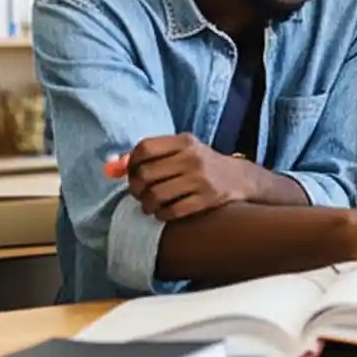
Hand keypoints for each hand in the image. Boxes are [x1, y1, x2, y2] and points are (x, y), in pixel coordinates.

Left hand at [106, 134, 253, 221]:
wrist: (241, 178)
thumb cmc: (203, 165)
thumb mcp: (181, 151)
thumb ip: (150, 156)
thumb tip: (115, 165)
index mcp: (185, 141)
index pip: (145, 148)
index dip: (131, 163)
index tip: (132, 173)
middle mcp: (193, 158)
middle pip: (146, 174)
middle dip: (135, 188)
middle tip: (138, 193)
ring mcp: (201, 179)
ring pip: (156, 196)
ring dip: (147, 205)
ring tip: (150, 205)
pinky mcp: (207, 199)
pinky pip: (172, 211)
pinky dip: (162, 215)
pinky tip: (164, 213)